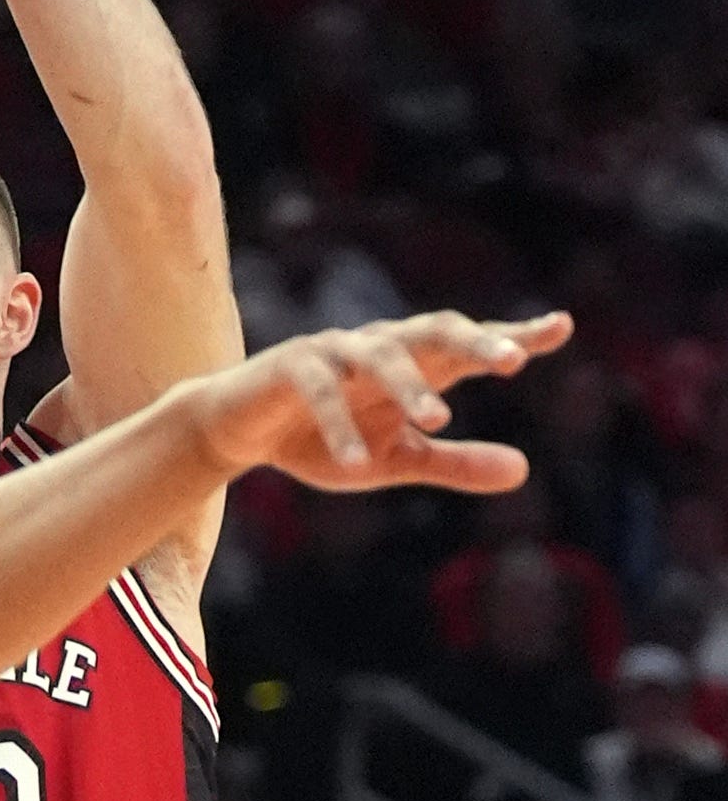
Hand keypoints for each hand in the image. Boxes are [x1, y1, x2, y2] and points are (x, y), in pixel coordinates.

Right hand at [188, 310, 571, 493]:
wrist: (240, 433)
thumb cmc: (324, 440)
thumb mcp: (398, 460)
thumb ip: (456, 463)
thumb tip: (524, 471)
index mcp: (416, 367)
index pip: (472, 345)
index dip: (514, 336)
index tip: (560, 329)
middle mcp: (382, 348)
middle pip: (437, 331)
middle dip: (475, 342)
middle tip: (511, 363)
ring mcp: (336, 351)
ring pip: (382, 354)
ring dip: (410, 386)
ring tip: (438, 421)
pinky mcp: (291, 367)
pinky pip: (321, 390)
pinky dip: (340, 425)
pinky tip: (358, 463)